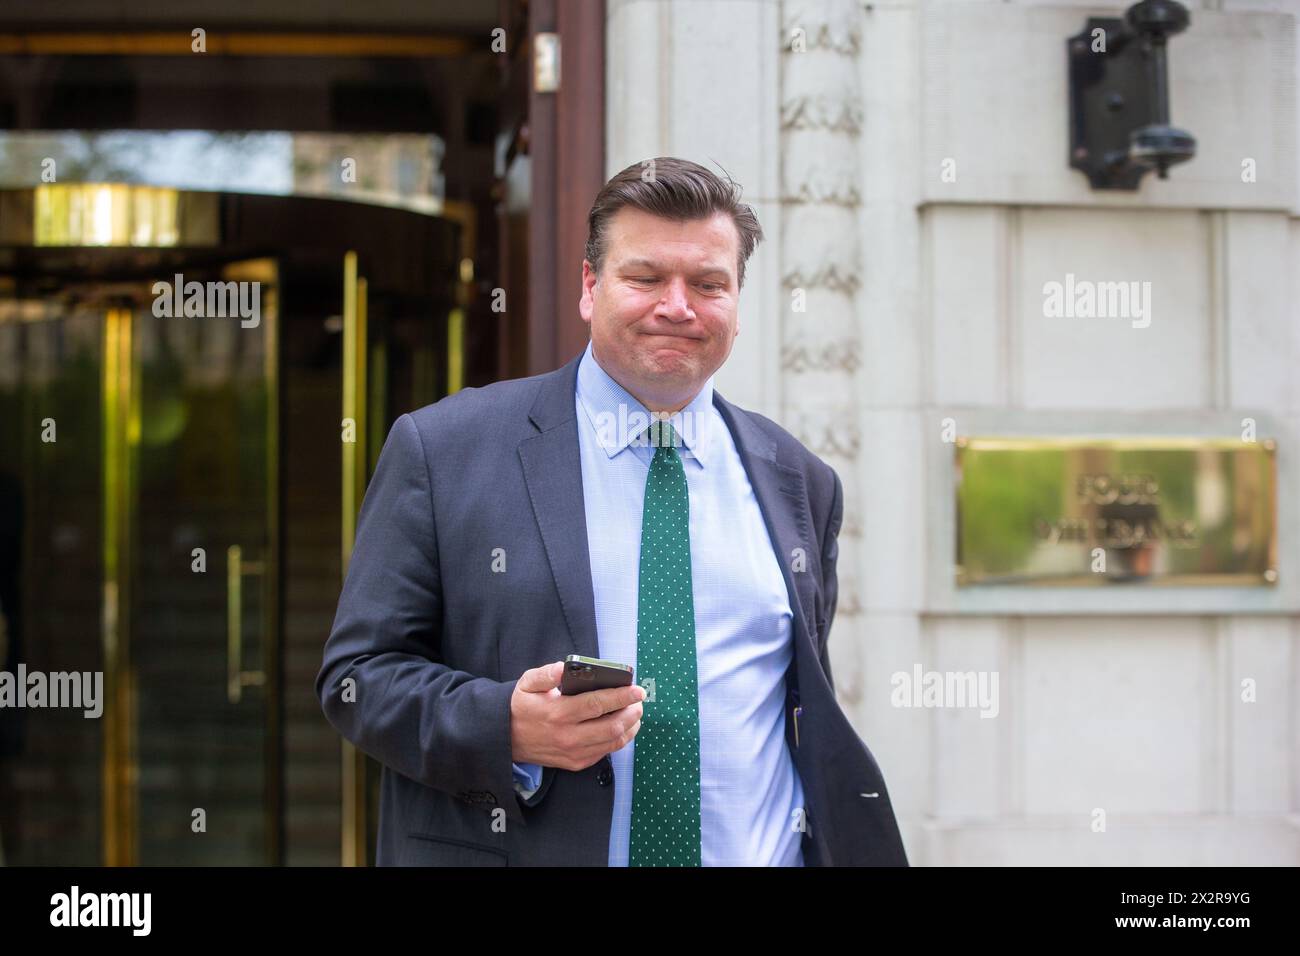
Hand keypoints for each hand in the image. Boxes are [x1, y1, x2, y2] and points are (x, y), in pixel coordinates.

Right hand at [510, 661, 645, 771]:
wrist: (506, 739)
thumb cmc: (521, 706)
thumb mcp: (527, 683)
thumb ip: (546, 674)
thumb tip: (563, 667)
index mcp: (558, 713)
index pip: (598, 704)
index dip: (621, 696)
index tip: (637, 690)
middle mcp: (568, 736)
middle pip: (612, 726)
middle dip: (632, 712)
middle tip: (639, 701)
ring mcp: (573, 753)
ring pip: (613, 742)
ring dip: (630, 727)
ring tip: (635, 713)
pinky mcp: (576, 763)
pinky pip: (605, 752)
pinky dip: (619, 739)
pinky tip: (623, 727)